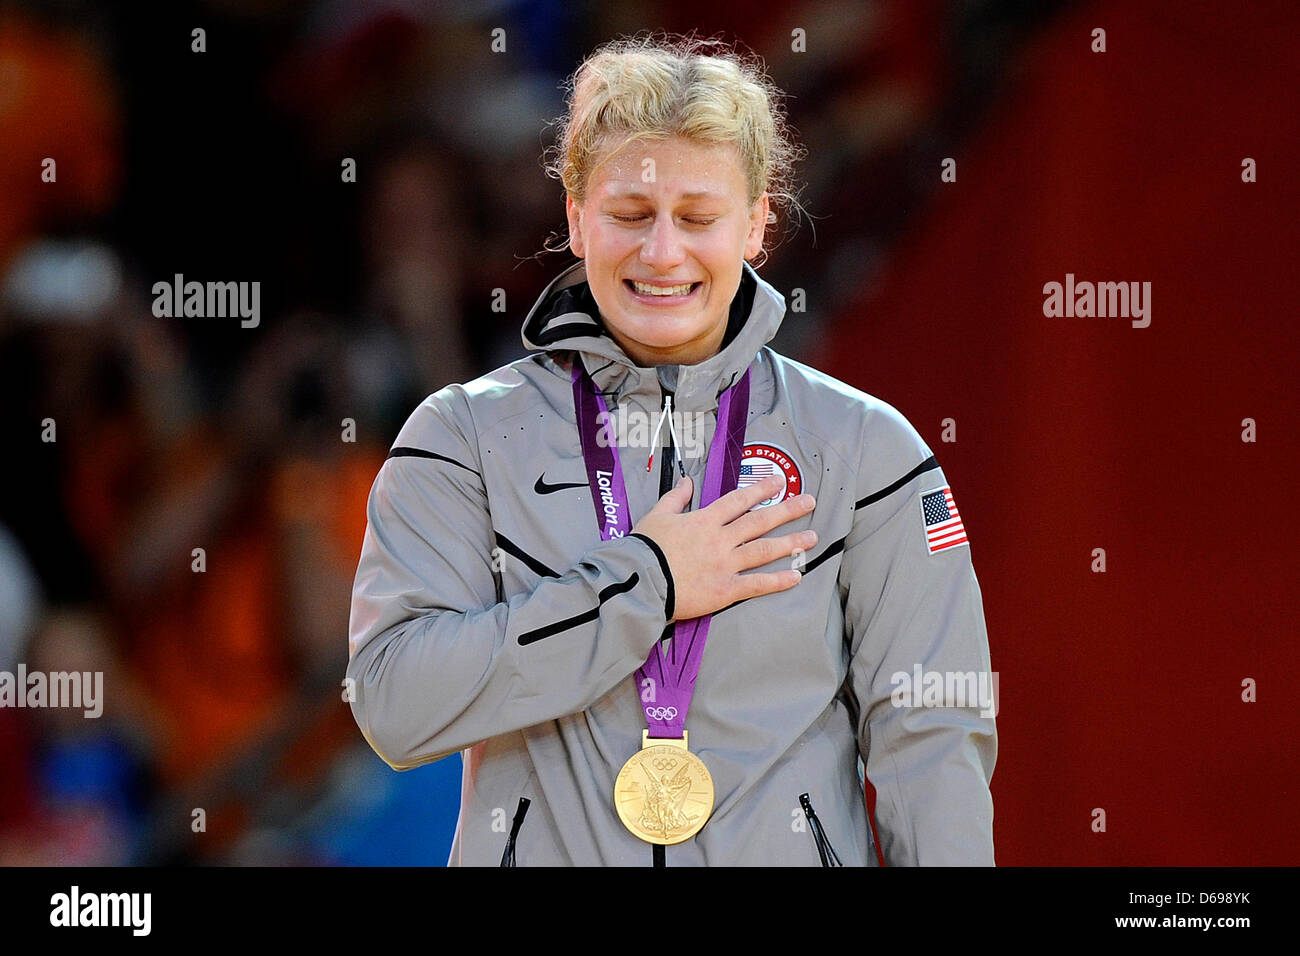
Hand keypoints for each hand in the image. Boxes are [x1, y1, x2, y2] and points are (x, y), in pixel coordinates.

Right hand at [632, 473, 816, 621]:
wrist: (639, 582)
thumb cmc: (644, 548)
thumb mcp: (657, 516)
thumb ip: (675, 498)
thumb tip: (686, 481)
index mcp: (704, 520)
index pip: (739, 501)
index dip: (761, 489)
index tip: (780, 482)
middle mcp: (720, 539)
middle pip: (760, 521)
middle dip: (787, 510)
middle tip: (809, 501)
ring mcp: (725, 565)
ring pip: (764, 550)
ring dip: (790, 543)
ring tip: (812, 537)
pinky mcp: (725, 590)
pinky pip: (756, 584)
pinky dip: (777, 581)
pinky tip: (796, 576)